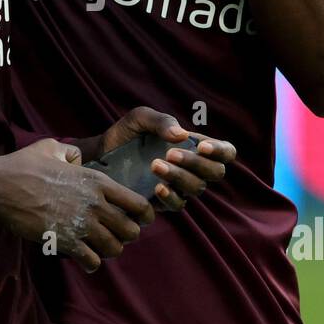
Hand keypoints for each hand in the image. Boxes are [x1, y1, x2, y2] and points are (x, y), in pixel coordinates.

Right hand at [0, 139, 154, 272]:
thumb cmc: (23, 165)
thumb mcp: (52, 147)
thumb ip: (71, 152)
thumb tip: (77, 159)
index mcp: (97, 181)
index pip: (139, 204)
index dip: (144, 215)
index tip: (139, 219)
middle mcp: (95, 204)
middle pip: (131, 230)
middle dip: (127, 235)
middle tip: (116, 235)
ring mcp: (81, 225)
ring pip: (114, 249)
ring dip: (109, 250)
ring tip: (100, 248)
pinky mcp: (64, 241)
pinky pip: (91, 261)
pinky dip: (91, 263)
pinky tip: (84, 259)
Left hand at [95, 105, 236, 210]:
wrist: (98, 155)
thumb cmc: (124, 134)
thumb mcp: (140, 119)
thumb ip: (162, 121)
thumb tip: (182, 136)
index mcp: (193, 145)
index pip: (225, 152)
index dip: (221, 151)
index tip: (202, 146)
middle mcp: (191, 167)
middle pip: (215, 173)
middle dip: (197, 164)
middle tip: (171, 153)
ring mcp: (179, 186)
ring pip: (197, 188)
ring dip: (180, 177)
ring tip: (155, 165)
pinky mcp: (162, 202)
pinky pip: (178, 205)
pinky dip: (171, 196)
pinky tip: (156, 187)